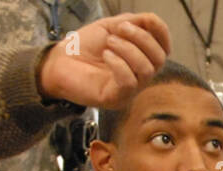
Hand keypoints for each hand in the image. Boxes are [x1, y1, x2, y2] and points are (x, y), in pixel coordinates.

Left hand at [37, 14, 169, 109]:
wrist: (58, 63)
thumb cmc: (83, 47)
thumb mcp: (110, 27)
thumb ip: (132, 23)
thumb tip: (152, 20)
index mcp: (141, 57)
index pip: (164, 48)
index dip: (161, 32)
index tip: (147, 20)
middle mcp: (140, 75)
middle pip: (159, 58)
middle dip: (142, 39)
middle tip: (119, 30)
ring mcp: (130, 89)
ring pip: (147, 70)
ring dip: (128, 50)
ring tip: (109, 43)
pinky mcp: (117, 98)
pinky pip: (130, 82)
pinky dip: (118, 64)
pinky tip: (105, 56)